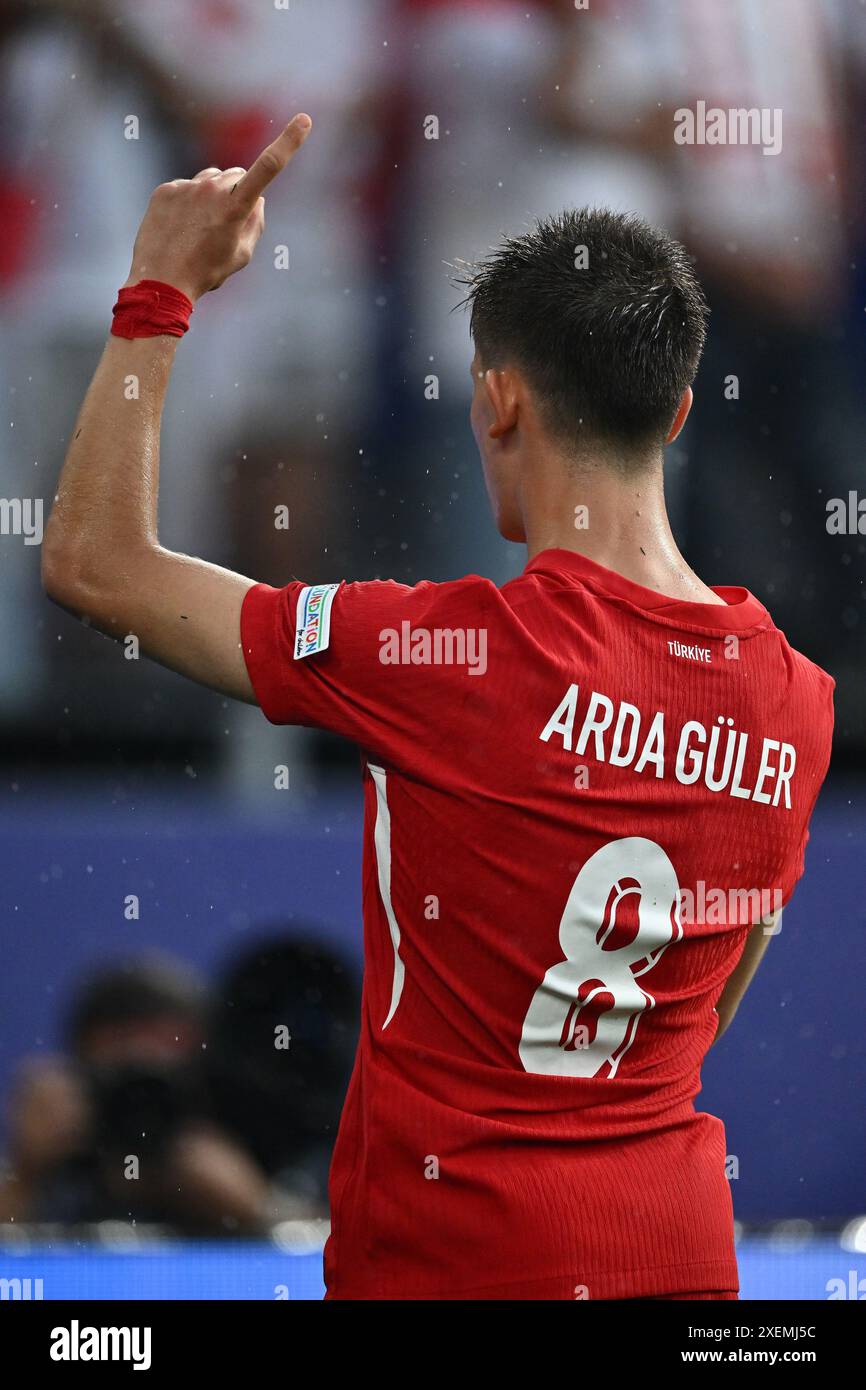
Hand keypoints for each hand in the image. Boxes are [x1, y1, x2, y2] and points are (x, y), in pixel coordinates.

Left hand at [122, 112, 312, 302]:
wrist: (160, 283)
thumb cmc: (206, 272)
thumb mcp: (241, 255)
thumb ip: (255, 223)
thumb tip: (258, 200)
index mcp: (237, 207)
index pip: (268, 168)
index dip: (288, 143)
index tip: (304, 120)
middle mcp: (212, 190)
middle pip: (236, 175)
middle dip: (238, 191)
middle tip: (227, 224)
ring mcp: (186, 187)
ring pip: (210, 180)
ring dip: (212, 196)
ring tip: (200, 229)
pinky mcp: (166, 190)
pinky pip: (185, 189)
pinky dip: (187, 204)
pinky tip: (179, 228)